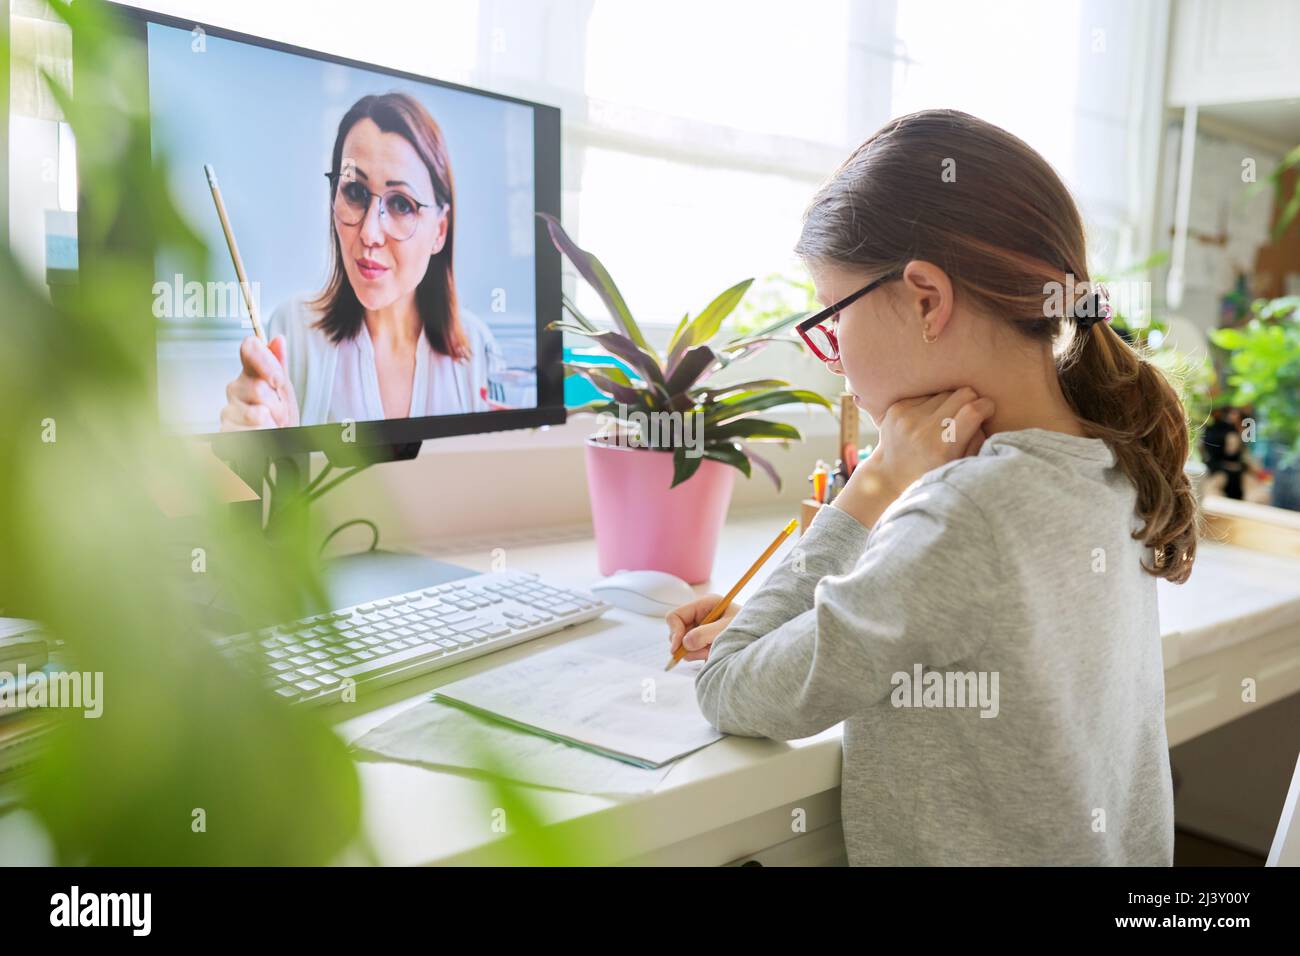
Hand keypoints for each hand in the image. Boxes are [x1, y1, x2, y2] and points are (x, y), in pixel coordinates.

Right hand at [220, 334, 299, 430]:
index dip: (265, 362)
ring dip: (274, 422)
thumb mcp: (284, 392)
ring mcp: (228, 410)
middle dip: (278, 404)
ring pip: (257, 412)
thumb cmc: (280, 419)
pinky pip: (252, 431)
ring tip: (273, 424)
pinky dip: (265, 435)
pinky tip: (262, 434)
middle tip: (280, 413)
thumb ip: (278, 366)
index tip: (277, 380)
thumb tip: (278, 339)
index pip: (249, 348)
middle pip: (258, 386)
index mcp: (250, 374)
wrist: (276, 446)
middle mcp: (235, 389)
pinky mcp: (226, 431)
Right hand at [666, 593, 741, 662]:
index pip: (676, 616)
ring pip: (683, 643)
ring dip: (695, 651)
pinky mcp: (704, 641)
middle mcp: (700, 615)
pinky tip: (713, 654)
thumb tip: (685, 644)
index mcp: (705, 604)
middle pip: (677, 631)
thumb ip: (704, 634)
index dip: (674, 632)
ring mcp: (701, 628)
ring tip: (713, 652)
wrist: (761, 640)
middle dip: (686, 644)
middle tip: (702, 652)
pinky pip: (692, 651)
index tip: (678, 648)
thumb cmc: (748, 629)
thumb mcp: (726, 630)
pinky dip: (700, 655)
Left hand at [834, 387, 993, 528]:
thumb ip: (978, 438)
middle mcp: (922, 430)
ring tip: (942, 422)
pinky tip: (926, 420)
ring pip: (944, 392)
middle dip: (970, 401)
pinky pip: (926, 393)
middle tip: (967, 415)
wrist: (891, 477)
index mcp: (942, 448)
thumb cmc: (935, 472)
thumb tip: (984, 408)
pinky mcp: (896, 409)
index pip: (973, 410)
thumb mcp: (963, 464)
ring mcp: (906, 418)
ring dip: (949, 403)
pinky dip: (931, 403)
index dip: (986, 406)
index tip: (987, 410)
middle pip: (962, 393)